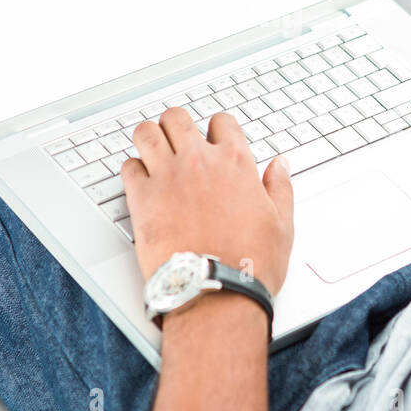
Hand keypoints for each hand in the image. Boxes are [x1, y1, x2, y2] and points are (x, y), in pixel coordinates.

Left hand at [121, 108, 294, 297]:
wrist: (215, 292)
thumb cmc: (249, 265)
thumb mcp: (282, 224)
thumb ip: (280, 188)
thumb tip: (280, 166)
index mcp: (236, 163)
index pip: (221, 122)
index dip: (217, 129)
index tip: (213, 141)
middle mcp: (199, 162)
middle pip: (177, 118)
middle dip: (176, 126)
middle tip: (177, 140)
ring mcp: (168, 177)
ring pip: (146, 133)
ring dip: (149, 138)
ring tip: (153, 150)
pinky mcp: (142, 199)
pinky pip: (128, 167)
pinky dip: (133, 170)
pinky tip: (141, 181)